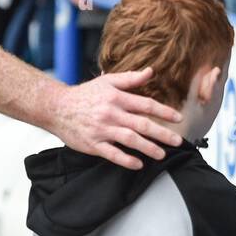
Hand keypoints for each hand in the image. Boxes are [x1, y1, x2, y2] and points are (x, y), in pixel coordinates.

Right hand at [52, 67, 184, 168]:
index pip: (146, 105)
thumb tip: (150, 72)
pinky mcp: (93, 144)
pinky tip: (138, 164)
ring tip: (161, 154)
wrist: (57, 107)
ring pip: (130, 140)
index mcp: (117, 98)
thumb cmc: (85, 94)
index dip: (164, 112)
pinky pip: (112, 154)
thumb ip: (130, 78)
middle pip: (142, 124)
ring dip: (148, 148)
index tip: (178, 118)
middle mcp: (111, 113)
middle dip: (162, 134)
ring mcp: (102, 130)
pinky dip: (126, 160)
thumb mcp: (107, 82)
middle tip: (178, 142)